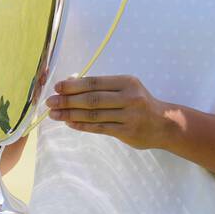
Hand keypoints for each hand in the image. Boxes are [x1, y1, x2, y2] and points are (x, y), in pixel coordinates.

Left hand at [46, 75, 168, 150]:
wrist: (164, 124)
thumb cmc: (140, 104)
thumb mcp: (127, 89)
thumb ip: (103, 87)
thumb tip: (71, 83)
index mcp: (127, 82)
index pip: (95, 82)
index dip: (74, 85)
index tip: (57, 87)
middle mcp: (130, 97)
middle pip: (92, 99)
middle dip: (68, 100)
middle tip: (50, 102)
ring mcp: (129, 115)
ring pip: (94, 115)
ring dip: (71, 114)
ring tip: (55, 114)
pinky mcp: (127, 131)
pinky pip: (99, 128)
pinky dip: (82, 125)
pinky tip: (70, 123)